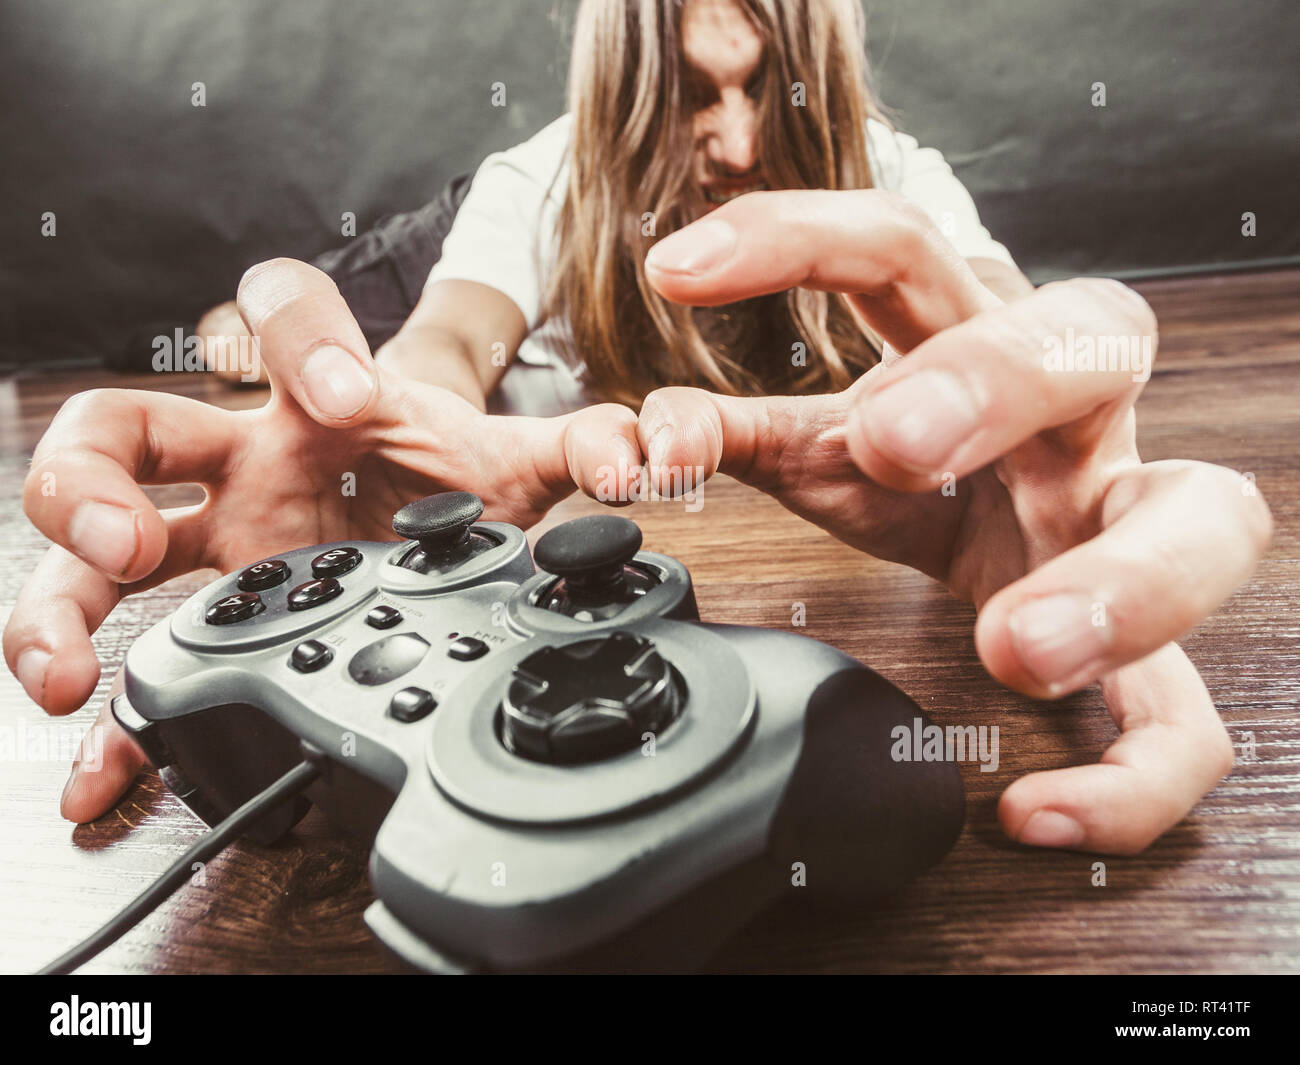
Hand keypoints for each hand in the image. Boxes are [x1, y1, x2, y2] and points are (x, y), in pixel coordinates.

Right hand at [4, 258, 638, 821]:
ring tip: (71, 670)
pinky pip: (142, 658)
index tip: (342, 399)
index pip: (275, 322)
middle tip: (129, 537)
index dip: (298, 345)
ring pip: (88, 546)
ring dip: (63, 603)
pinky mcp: (211, 611)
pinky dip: (116, 722)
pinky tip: (98, 772)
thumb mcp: (506, 457)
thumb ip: (579, 448)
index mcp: (314, 398)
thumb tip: (644, 460)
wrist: (407, 496)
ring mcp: (211, 539)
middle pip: (117, 428)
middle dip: (98, 476)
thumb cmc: (433, 462)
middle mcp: (240, 462)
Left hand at [629, 190, 1271, 853]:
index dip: (796, 240)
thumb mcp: (828, 450)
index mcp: (982, 346)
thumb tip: (653, 437)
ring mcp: (1130, 531)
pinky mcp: (1155, 655)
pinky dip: (1131, 778)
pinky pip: (1188, 719)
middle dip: (995, 378)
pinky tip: (1033, 811)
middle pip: (1095, 338)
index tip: (678, 269)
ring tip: (1016, 645)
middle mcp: (1077, 423)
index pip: (905, 250)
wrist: (1026, 557)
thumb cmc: (933, 484)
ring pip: (1206, 518)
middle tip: (894, 442)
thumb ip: (742, 435)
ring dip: (1118, 581)